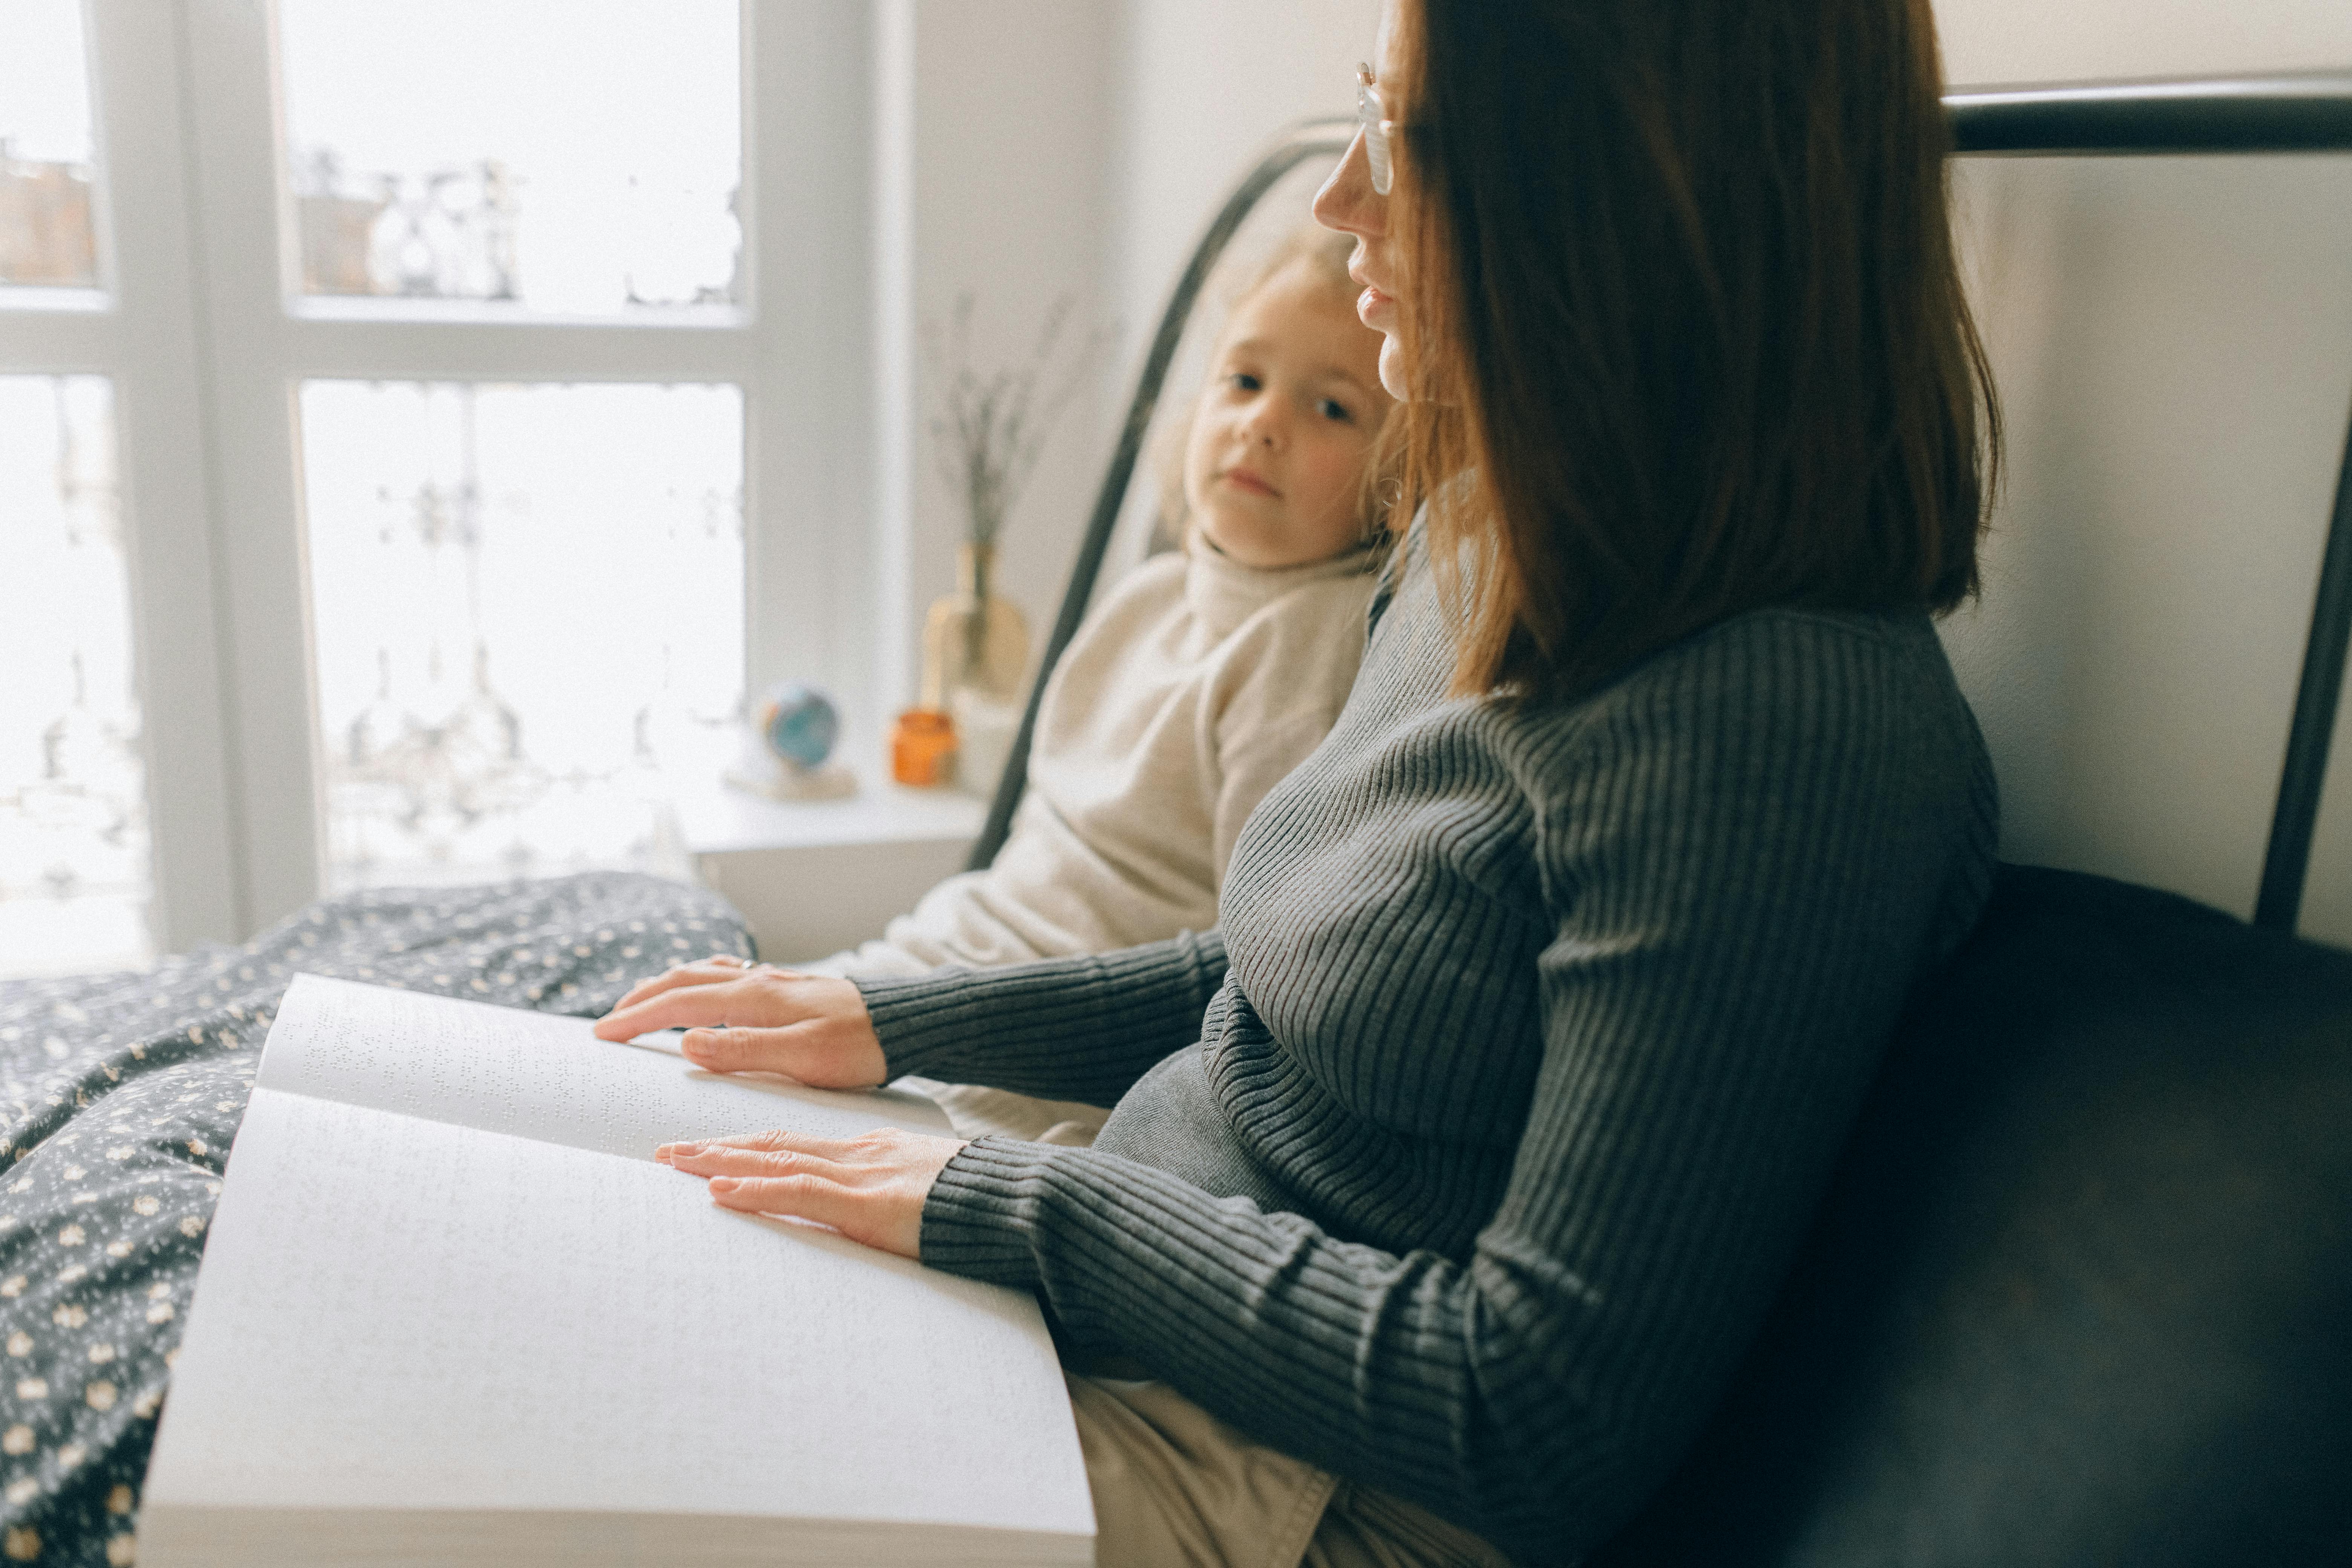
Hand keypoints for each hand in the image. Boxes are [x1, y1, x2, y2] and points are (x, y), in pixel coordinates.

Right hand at [593, 954, 886, 1089]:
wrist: (907, 1024)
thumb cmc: (861, 1047)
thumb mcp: (804, 1058)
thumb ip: (744, 1051)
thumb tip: (685, 1044)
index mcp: (756, 998)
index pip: (679, 1004)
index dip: (636, 1019)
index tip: (601, 1035)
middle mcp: (759, 982)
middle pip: (684, 981)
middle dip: (640, 999)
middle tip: (607, 1022)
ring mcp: (774, 981)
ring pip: (704, 973)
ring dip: (666, 986)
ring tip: (640, 1003)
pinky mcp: (788, 988)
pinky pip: (728, 976)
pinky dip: (700, 982)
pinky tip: (701, 991)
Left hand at [656, 1127, 967, 1258]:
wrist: (1017, 1201)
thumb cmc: (979, 1201)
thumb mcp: (924, 1189)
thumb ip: (888, 1195)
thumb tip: (868, 1212)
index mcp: (870, 1152)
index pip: (794, 1144)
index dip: (744, 1146)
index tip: (704, 1150)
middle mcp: (858, 1156)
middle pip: (774, 1146)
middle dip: (716, 1148)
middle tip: (664, 1152)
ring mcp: (862, 1177)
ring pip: (775, 1163)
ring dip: (719, 1162)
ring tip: (674, 1162)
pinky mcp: (868, 1205)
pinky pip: (799, 1194)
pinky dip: (755, 1190)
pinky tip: (719, 1191)